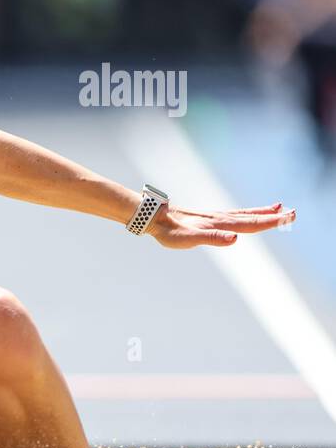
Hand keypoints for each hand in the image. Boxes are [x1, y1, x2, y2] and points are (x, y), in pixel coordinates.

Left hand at [147, 201, 295, 249]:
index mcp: (220, 224)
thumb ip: (212, 239)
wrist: (153, 216)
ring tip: (280, 208)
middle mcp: (220, 218)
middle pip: (252, 218)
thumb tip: (235, 239)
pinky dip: (247, 213)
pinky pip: (234, 215)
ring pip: (244, 214)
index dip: (270, 222)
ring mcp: (215, 217)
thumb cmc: (169, 230)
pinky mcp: (208, 218)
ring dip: (263, 212)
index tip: (289, 217)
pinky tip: (249, 213)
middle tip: (294, 213)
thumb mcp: (189, 238)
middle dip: (273, 217)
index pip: (250, 224)